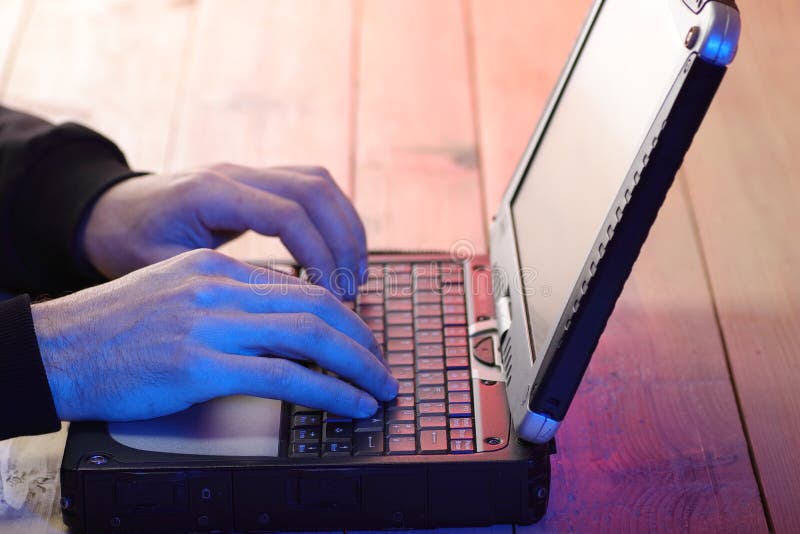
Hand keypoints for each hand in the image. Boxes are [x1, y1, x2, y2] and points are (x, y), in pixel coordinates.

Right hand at [31, 249, 396, 421]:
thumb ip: (226, 299)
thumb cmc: (114, 328)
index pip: (297, 285)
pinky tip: (349, 403)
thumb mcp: (174, 292)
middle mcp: (219, 287)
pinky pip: (283, 376)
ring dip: (356, 364)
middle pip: (315, 304)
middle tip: (381, 362)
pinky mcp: (201, 366)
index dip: (339, 313)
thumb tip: (277, 323)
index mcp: (215, 267)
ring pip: (309, 335)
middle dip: (360, 337)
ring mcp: (210, 325)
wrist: (57, 349)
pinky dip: (328, 390)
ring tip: (379, 387)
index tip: (358, 337)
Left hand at [83, 164, 366, 298]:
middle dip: (342, 241)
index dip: (319, 254)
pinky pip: (312, 187)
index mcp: (211, 192)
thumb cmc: (129, 244)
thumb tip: (288, 303)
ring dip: (346, 227)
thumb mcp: (168, 270)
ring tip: (356, 272)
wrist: (111, 213)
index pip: (287, 213)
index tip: (331, 294)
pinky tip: (340, 251)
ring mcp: (249, 173)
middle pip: (314, 190)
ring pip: (320, 183)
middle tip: (353, 287)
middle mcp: (236, 173)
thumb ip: (227, 282)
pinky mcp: (258, 181)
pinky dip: (334, 218)